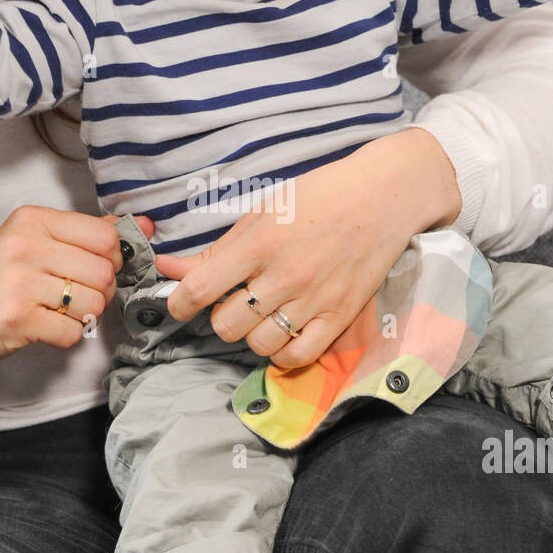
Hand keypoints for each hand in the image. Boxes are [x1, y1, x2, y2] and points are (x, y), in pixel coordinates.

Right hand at [0, 205, 154, 385]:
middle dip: (101, 291)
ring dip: (85, 315)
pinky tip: (46, 326)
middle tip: (78, 296)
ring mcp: (20, 283)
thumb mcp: (35, 242)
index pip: (104, 235)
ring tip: (59, 310)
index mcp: (33, 220)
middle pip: (103, 272)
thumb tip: (146, 224)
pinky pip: (74, 332)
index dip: (111, 258)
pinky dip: (67, 336)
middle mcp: (26, 246)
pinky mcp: (18, 319)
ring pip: (93, 303)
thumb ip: (88, 233)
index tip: (94, 267)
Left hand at [153, 127, 460, 368]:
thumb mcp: (261, 213)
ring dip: (252, 333)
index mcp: (260, 243)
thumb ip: (216, 249)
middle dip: (220, 316)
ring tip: (262, 313)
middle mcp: (286, 275)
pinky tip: (284, 332)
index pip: (200, 289)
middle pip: (227, 325)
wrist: (383, 196)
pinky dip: (284, 352)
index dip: (180, 302)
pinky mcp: (341, 316)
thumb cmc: (319, 196)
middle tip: (233, 300)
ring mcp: (315, 299)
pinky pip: (299, 355)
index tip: (182, 302)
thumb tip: (169, 268)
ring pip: (259, 345)